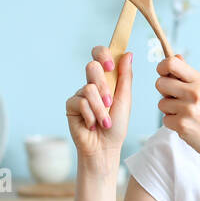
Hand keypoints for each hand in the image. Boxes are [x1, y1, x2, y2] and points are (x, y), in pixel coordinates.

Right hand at [67, 45, 131, 174]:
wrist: (105, 147)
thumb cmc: (117, 125)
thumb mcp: (125, 100)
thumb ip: (125, 77)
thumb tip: (128, 53)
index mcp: (106, 79)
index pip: (100, 56)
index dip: (103, 54)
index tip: (111, 65)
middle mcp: (91, 84)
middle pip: (91, 67)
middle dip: (104, 86)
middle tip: (110, 102)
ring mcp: (80, 94)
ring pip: (89, 89)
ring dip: (100, 109)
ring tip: (105, 122)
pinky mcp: (71, 105)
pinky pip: (80, 102)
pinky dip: (90, 116)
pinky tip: (92, 125)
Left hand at [156, 55, 199, 161]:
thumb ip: (188, 75)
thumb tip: (175, 56)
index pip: (172, 63)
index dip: (162, 67)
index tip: (163, 73)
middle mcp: (194, 92)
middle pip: (160, 83)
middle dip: (164, 91)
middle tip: (175, 98)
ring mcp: (187, 109)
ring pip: (161, 103)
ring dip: (169, 110)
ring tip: (185, 114)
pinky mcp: (181, 124)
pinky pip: (165, 119)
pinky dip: (172, 123)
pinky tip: (186, 124)